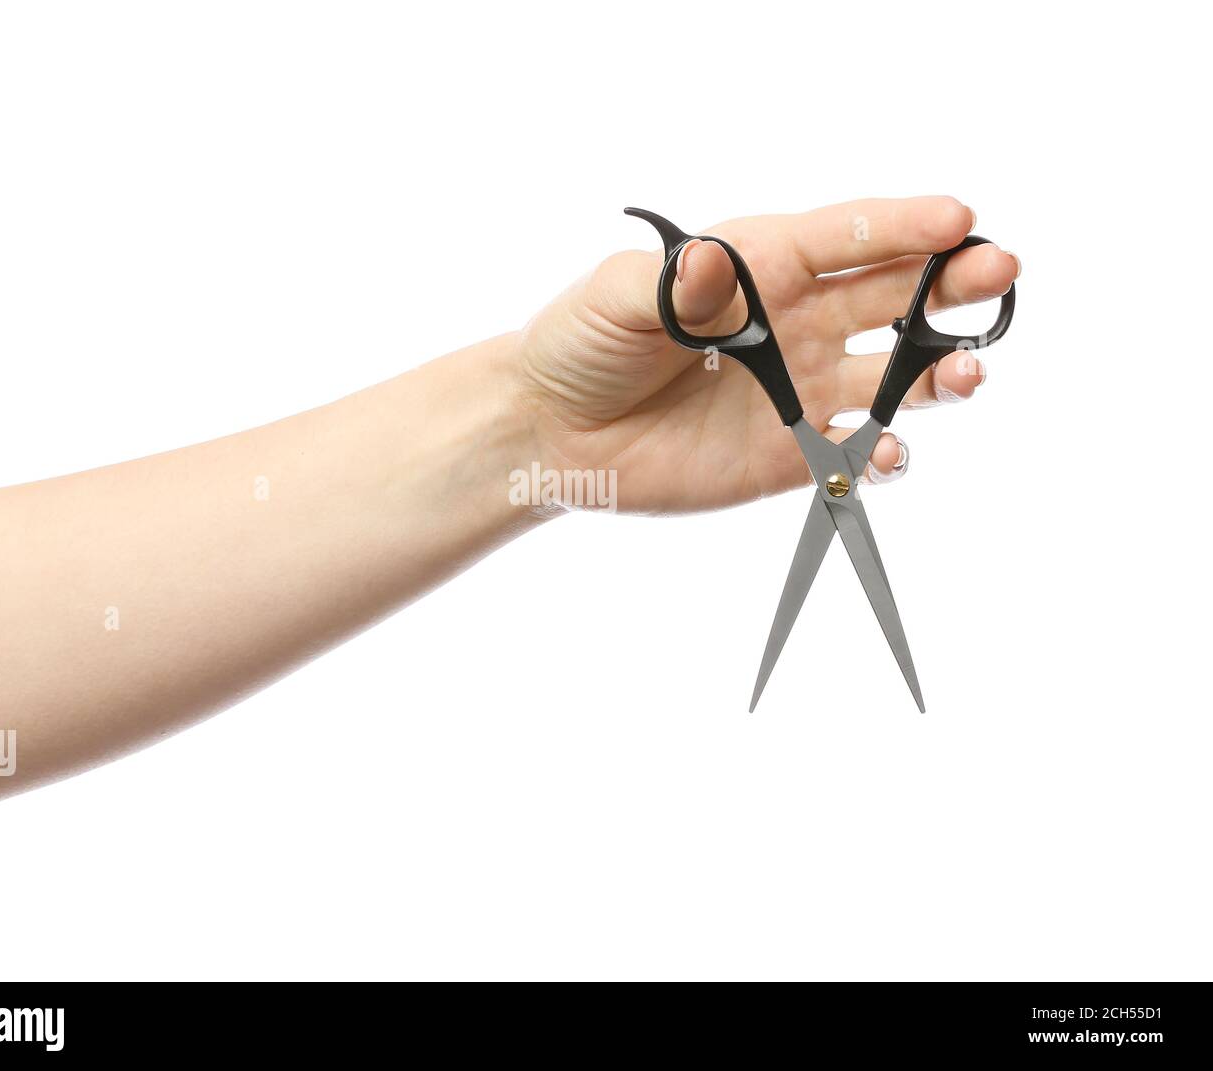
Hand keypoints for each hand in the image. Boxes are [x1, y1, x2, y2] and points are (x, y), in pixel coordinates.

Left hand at [515, 197, 1019, 513]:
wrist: (552, 432)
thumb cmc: (579, 343)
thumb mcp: (616, 299)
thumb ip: (672, 284)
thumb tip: (713, 267)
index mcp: (760, 267)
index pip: (847, 237)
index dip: (903, 227)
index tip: (959, 219)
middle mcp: (794, 323)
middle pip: (892, 296)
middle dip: (951, 283)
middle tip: (998, 273)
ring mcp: (797, 390)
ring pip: (893, 375)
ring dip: (939, 372)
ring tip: (967, 374)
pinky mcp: (786, 455)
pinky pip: (853, 453)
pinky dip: (884, 455)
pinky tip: (891, 454)